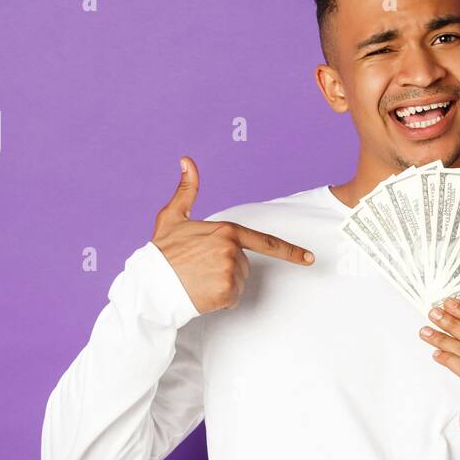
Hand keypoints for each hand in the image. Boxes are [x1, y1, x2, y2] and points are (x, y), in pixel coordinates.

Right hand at [151, 155, 314, 313]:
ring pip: (238, 281)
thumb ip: (186, 190)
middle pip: (243, 264)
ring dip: (223, 283)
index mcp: (226, 231)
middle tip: (200, 267)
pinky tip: (201, 292)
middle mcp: (231, 251)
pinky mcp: (226, 293)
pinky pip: (232, 297)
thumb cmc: (161, 251)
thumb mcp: (173, 216)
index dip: (291, 251)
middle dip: (226, 267)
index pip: (265, 242)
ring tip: (198, 279)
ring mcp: (230, 273)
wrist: (149, 284)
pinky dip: (219, 298)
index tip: (310, 259)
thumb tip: (186, 161)